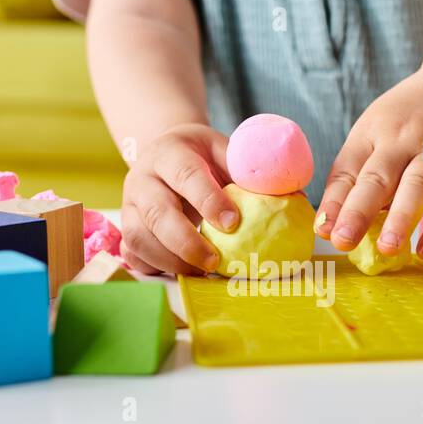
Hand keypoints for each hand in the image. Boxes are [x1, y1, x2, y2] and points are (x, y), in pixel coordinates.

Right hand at [119, 124, 238, 274]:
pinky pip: (133, 254)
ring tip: (202, 271)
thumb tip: (295, 198)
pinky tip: (182, 270)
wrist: (166, 154)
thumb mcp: (226, 152)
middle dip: (187, 242)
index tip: (233, 223)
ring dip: (171, 260)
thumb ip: (252, 173)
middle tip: (215, 261)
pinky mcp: (126, 229)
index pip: (186, 175)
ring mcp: (129, 206)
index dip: (209, 200)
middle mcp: (142, 179)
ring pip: (139, 238)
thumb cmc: (203, 158)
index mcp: (170, 153)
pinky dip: (156, 267)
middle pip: (157, 213)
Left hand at [316, 62, 422, 258]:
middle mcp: (403, 138)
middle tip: (343, 241)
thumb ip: (359, 173)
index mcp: (373, 131)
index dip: (334, 202)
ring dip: (401, 218)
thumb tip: (335, 223)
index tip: (324, 230)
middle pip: (378, 177)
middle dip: (358, 211)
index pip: (347, 169)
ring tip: (387, 249)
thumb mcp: (378, 130)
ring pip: (417, 185)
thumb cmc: (411, 118)